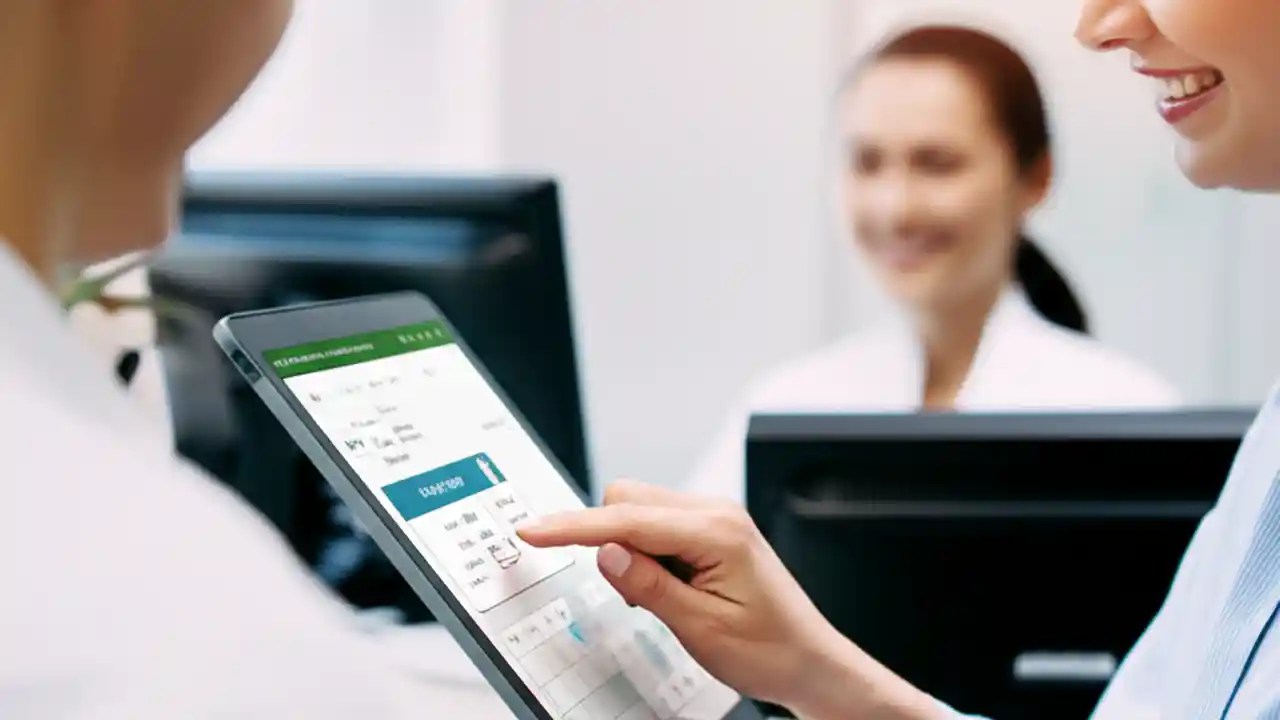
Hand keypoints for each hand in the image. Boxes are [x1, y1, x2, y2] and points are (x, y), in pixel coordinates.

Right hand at [517, 480, 942, 719]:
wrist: (809, 662)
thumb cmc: (768, 649)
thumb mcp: (699, 627)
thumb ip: (647, 585)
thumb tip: (604, 552)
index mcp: (716, 531)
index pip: (626, 518)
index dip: (573, 526)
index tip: (533, 530)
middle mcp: (715, 513)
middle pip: (627, 500)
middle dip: (608, 541)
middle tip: (633, 596)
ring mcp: (715, 519)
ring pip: (638, 511)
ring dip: (629, 551)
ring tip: (662, 600)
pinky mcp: (711, 531)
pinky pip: (657, 526)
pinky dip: (646, 555)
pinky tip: (670, 590)